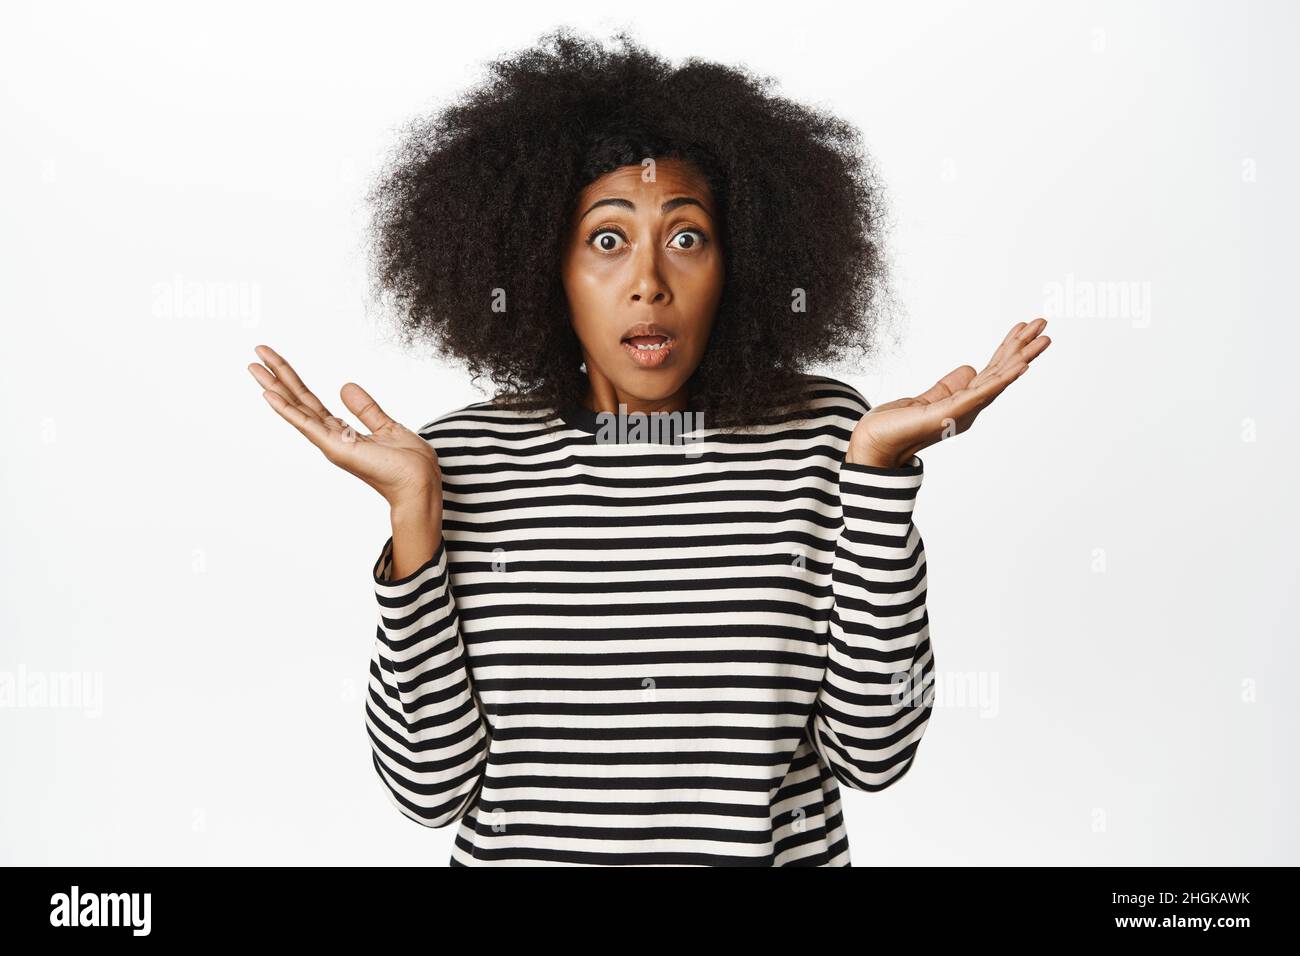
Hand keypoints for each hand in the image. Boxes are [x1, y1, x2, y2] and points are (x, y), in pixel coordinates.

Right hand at [247, 345, 440, 513]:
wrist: (421, 483)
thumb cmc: (409, 463)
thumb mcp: (387, 426)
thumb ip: (366, 409)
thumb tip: (346, 386)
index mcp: (342, 432)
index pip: (310, 401)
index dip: (293, 379)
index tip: (275, 360)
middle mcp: (331, 437)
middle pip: (298, 401)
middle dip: (278, 376)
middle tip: (257, 352)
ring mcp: (330, 444)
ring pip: (296, 409)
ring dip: (274, 386)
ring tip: (253, 366)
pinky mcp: (336, 449)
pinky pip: (306, 425)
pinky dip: (286, 410)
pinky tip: (269, 394)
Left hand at [847, 318, 1051, 466]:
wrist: (875, 443)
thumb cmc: (898, 425)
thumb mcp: (928, 397)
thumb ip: (950, 385)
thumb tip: (970, 369)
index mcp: (965, 402)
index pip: (992, 370)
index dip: (1008, 349)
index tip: (1023, 328)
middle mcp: (969, 407)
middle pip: (1001, 372)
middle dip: (1024, 348)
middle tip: (1044, 325)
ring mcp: (963, 411)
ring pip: (998, 379)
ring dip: (1022, 357)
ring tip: (1042, 339)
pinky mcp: (952, 412)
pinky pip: (983, 392)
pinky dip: (1003, 378)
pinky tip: (1020, 365)